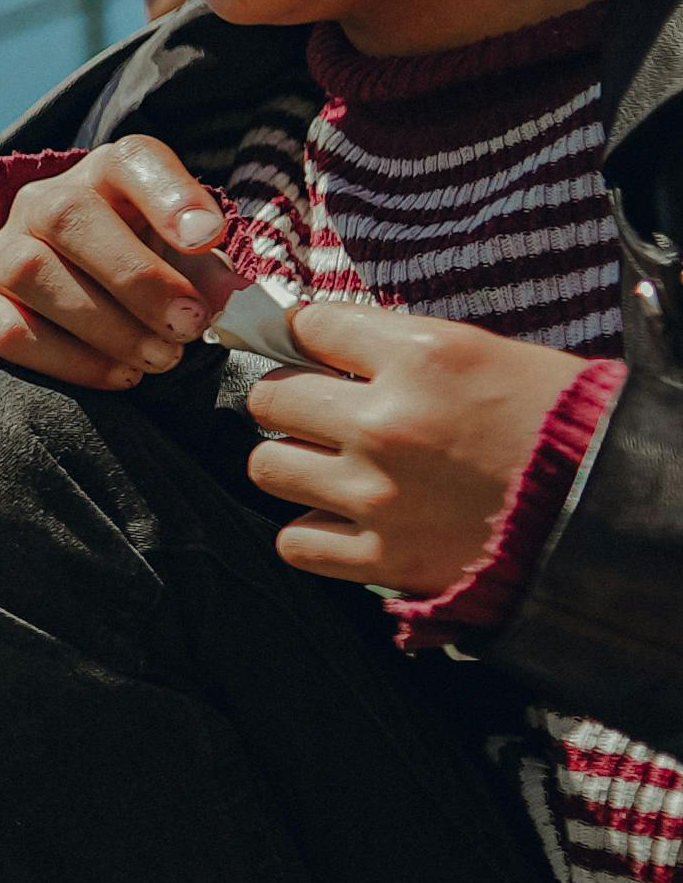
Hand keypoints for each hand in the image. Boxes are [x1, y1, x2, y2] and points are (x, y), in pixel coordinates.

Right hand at [0, 137, 235, 388]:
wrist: (77, 316)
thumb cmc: (145, 279)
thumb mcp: (184, 265)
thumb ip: (206, 275)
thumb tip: (225, 299)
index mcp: (105, 174)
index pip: (130, 160)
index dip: (169, 194)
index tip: (209, 238)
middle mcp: (40, 202)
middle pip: (69, 215)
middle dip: (137, 277)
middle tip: (188, 326)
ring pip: (32, 272)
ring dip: (105, 324)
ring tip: (159, 359)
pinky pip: (7, 329)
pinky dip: (67, 359)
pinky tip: (117, 375)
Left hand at [243, 303, 585, 594]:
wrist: (614, 503)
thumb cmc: (564, 421)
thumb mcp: (491, 354)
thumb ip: (405, 350)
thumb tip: (326, 342)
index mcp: (424, 356)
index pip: (313, 325)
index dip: (309, 335)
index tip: (316, 346)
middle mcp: (387, 422)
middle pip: (270, 398)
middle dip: (291, 399)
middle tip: (319, 410)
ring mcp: (377, 494)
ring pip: (267, 467)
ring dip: (293, 463)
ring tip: (330, 465)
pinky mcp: (382, 557)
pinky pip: (294, 541)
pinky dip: (311, 532)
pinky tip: (343, 519)